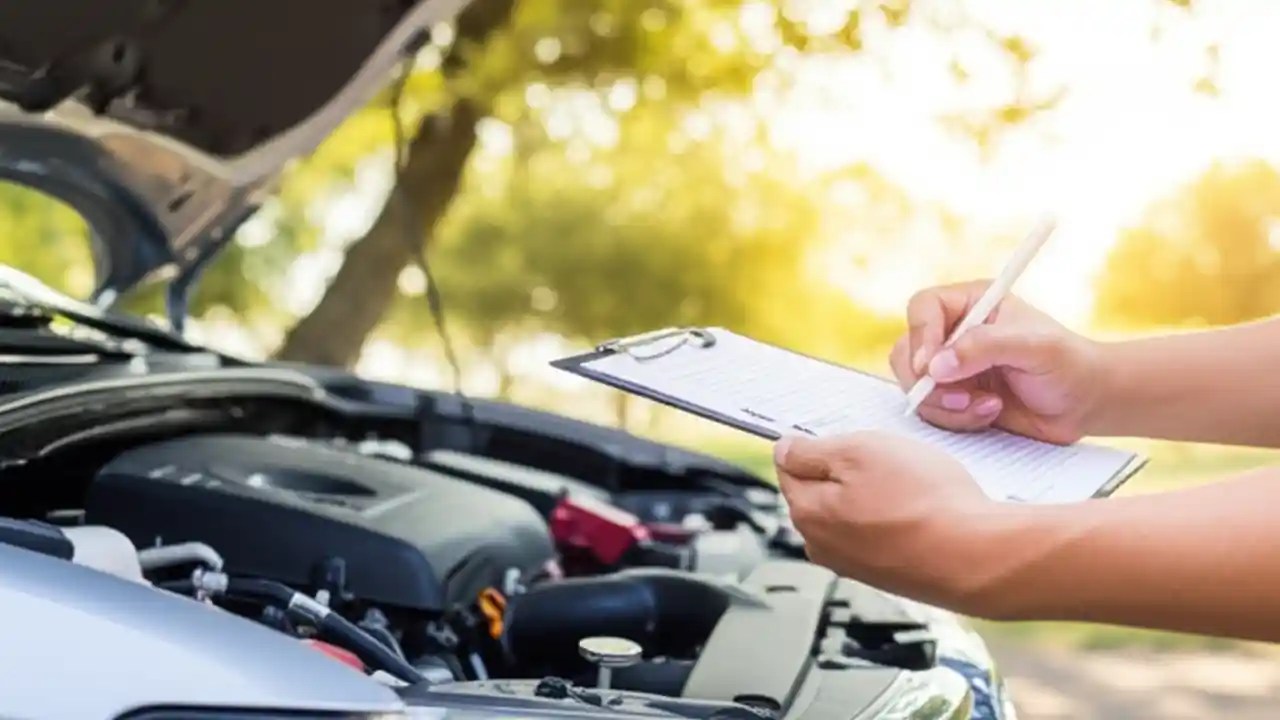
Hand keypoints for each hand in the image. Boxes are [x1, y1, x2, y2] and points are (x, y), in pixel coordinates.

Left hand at [774, 432, 1006, 607]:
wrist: (977, 556)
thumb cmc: (922, 501)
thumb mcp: (858, 452)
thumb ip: (811, 452)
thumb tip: (783, 451)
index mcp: (806, 514)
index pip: (789, 467)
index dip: (817, 445)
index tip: (847, 439)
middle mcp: (823, 546)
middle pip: (821, 492)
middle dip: (848, 471)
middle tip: (887, 461)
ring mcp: (856, 565)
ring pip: (853, 512)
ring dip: (875, 494)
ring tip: (910, 486)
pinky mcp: (888, 574)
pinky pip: (881, 533)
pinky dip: (897, 518)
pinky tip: (923, 510)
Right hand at [890, 280, 1105, 443]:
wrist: (1086, 403)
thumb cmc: (1069, 364)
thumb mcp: (1033, 347)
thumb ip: (984, 348)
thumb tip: (934, 367)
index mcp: (971, 304)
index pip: (923, 308)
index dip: (921, 336)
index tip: (931, 368)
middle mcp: (954, 333)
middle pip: (908, 352)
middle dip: (929, 383)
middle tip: (963, 398)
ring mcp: (951, 368)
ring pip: (915, 387)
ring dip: (946, 405)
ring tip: (989, 406)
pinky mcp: (954, 398)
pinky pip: (931, 411)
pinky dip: (956, 419)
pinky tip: (990, 413)